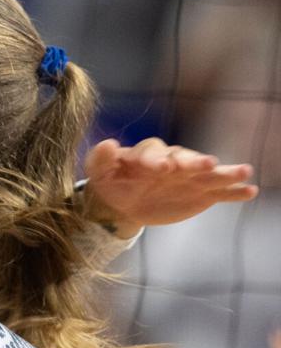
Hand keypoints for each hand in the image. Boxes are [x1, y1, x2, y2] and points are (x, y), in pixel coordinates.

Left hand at [81, 138, 256, 237]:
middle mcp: (173, 160)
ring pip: (208, 172)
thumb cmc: (111, 183)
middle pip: (186, 158)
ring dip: (225, 171)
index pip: (153, 152)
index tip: (162, 168)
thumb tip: (108, 144)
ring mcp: (189, 176)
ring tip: (243, 171)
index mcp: (147, 154)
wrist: (124, 204)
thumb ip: (100, 158)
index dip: (157, 159)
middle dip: (195, 161)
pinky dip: (234, 191)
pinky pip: (220, 191)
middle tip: (207, 164)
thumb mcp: (99, 172)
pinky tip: (249, 190)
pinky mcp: (201, 193)